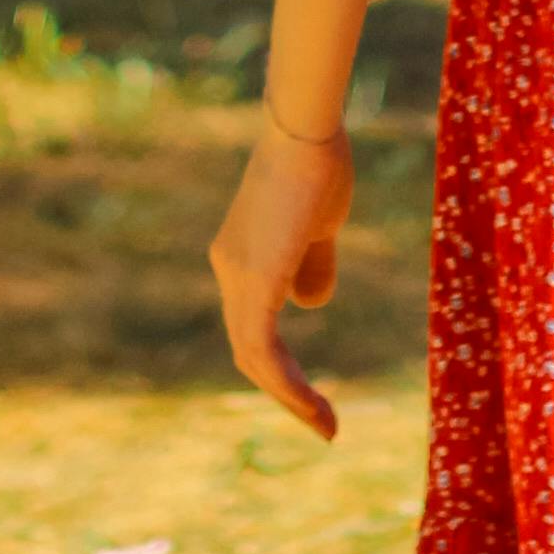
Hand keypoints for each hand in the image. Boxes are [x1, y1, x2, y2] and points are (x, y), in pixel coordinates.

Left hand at [208, 118, 353, 439]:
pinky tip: (314, 407)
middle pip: (248, 350)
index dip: (281, 366)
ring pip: (253, 357)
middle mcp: (228, 269)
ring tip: (325, 426)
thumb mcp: (319, 225)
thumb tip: (310, 304)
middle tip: (322, 424)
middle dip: (284, 392)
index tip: (315, 395)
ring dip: (290, 397)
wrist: (307, 128)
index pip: (252, 327)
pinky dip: (288, 384)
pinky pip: (264, 349)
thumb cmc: (318, 164)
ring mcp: (236, 275)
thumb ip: (312, 265)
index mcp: (240, 258)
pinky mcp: (254, 280)